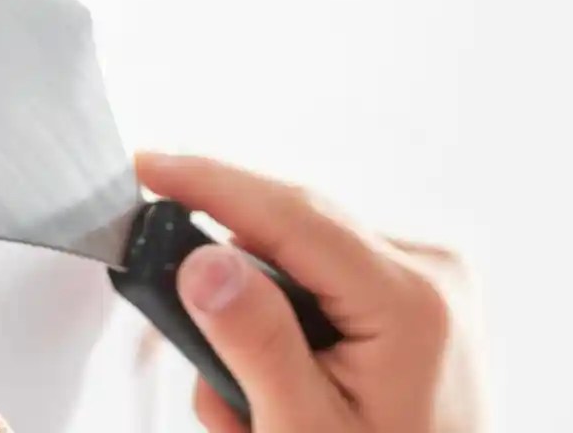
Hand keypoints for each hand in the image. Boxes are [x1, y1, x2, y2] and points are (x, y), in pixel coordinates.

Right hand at [136, 152, 483, 432]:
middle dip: (223, 287)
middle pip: (286, 231)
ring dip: (249, 319)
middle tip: (192, 350)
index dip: (208, 182)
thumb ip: (254, 342)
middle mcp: (426, 272)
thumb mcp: (303, 431)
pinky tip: (274, 384)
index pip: (289, 215)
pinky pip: (315, 277)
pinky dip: (277, 323)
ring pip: (292, 258)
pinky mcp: (406, 292)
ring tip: (245, 406)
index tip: (146, 167)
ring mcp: (421, 279)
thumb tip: (202, 261)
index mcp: (410, 302)